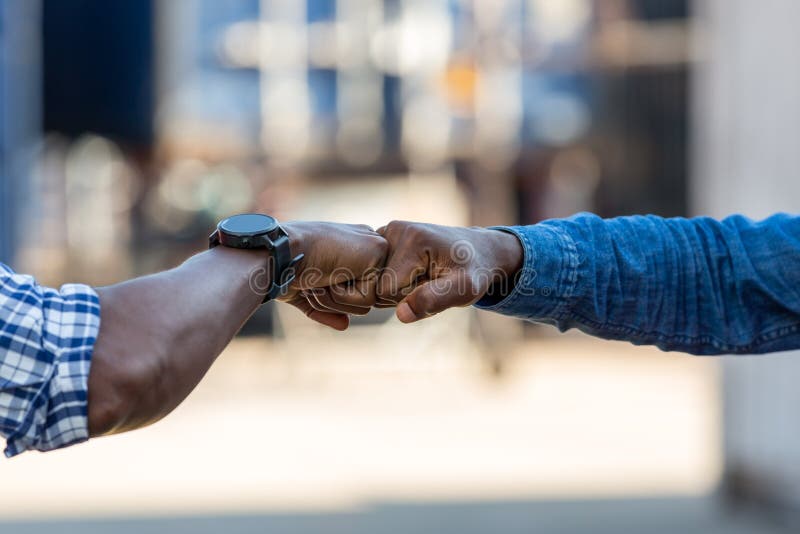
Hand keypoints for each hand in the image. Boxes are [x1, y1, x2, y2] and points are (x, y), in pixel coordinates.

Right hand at [279, 222, 387, 329]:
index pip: (359, 291)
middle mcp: (367, 245)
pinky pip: (368, 299)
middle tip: (313, 280)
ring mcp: (375, 248)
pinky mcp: (377, 253)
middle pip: (366, 299)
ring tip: (319, 276)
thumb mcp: (307, 290)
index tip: (312, 280)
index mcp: (354, 249)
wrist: (277, 252)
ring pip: (369, 302)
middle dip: (335, 300)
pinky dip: (342, 295)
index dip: (333, 296)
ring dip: (337, 299)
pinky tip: (327, 273)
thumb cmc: (286, 267)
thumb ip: (328, 308)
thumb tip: (345, 325)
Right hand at [375, 221, 522, 322]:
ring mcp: (387, 231)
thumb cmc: (474, 271)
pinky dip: (392, 277)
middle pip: (377, 283)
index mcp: (412, 239)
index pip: (387, 289)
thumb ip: (434, 300)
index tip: (432, 287)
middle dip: (401, 292)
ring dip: (397, 285)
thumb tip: (401, 314)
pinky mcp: (384, 237)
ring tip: (423, 276)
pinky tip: (413, 271)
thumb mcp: (465, 289)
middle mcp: (394, 229)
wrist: (480, 251)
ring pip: (374, 278)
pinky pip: (375, 270)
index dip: (408, 298)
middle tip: (429, 281)